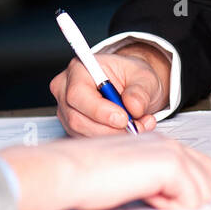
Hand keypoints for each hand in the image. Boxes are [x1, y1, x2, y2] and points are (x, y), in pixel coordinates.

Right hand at [0, 134, 210, 209]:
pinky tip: (146, 195)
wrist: (70, 171)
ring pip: (203, 193)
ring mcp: (171, 151)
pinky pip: (190, 201)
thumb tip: (176, 195)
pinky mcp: (170, 164)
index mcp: (158, 143)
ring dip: (173, 204)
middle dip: (187, 199)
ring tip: (143, 195)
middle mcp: (168, 142)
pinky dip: (167, 207)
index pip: (200, 159)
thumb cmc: (88, 176)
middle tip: (154, 199)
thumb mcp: (129, 176)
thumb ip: (154, 179)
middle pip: (209, 178)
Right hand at [48, 44, 170, 136]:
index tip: (122, 118)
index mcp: (79, 69)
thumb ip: (140, 91)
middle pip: (77, 118)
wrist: (133, 87)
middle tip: (135, 126)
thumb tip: (133, 106)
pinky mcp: (74, 127)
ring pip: (83, 132)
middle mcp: (67, 89)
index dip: (99, 110)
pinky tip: (127, 130)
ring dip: (112, 135)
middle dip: (109, 128)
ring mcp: (67, 110)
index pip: (78, 93)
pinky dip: (110, 139)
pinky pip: (87, 140)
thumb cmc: (132, 76)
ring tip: (137, 125)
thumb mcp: (144, 77)